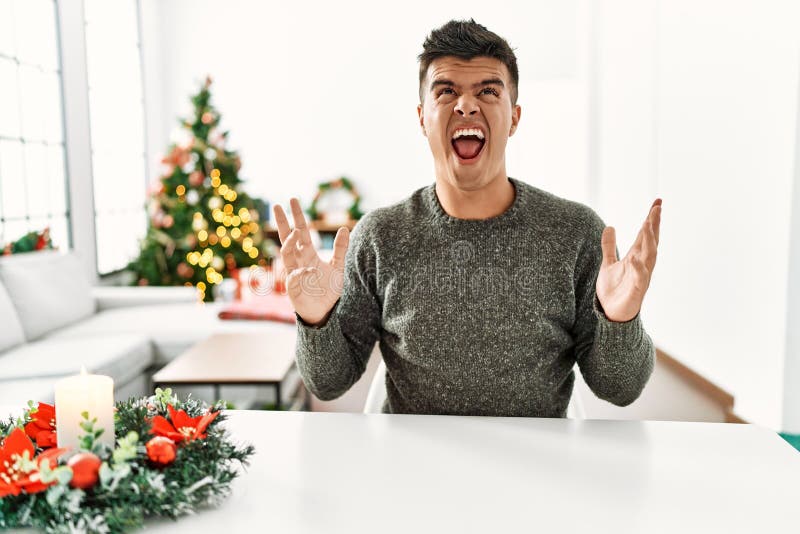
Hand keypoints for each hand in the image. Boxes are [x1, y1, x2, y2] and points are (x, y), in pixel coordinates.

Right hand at [273, 198, 349, 325]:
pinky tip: (309, 270)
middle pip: (287, 238)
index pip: (301, 231)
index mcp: (308, 253)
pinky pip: (295, 277)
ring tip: (295, 232)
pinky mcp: (293, 288)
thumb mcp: (338, 267)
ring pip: (286, 254)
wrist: (325, 311)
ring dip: (290, 243)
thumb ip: (340, 249)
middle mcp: (298, 260)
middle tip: (277, 205)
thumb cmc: (328, 290)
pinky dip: (301, 273)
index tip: (292, 200)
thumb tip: (345, 228)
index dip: (297, 216)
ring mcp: (294, 273)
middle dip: (283, 222)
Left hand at [596, 199, 661, 321]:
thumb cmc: (614, 290)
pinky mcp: (636, 291)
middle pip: (651, 242)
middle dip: (654, 225)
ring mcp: (641, 277)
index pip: (646, 235)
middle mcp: (642, 265)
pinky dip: (638, 268)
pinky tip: (634, 258)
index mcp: (636, 257)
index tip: (657, 202)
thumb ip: (609, 247)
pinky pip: (639, 278)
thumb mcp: (608, 264)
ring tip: (647, 225)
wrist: (612, 314)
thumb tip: (610, 227)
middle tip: (657, 208)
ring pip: (649, 257)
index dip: (651, 219)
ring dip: (649, 242)